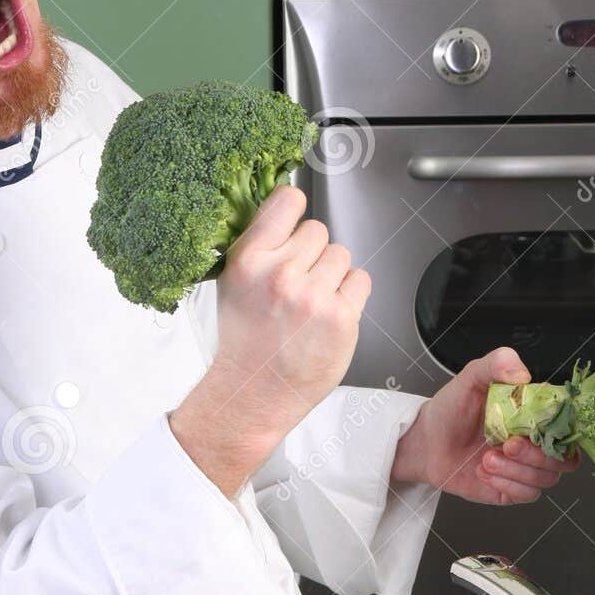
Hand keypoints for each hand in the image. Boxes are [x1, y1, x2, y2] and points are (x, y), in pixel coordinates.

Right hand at [169, 186, 370, 495]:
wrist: (254, 392)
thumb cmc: (244, 341)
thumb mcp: (233, 284)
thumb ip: (259, 246)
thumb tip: (285, 208)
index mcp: (248, 260)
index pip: (288, 201)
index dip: (294, 212)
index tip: (294, 226)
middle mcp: (280, 275)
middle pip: (318, 230)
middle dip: (312, 253)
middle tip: (298, 283)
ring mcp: (313, 297)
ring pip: (342, 255)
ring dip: (332, 275)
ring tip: (311, 302)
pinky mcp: (341, 318)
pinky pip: (360, 280)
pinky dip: (350, 295)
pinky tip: (328, 314)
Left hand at [392, 347, 576, 504]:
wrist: (425, 440)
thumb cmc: (451, 409)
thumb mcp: (471, 378)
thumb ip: (496, 363)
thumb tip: (522, 373)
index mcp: (535, 415)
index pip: (569, 425)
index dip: (562, 428)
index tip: (539, 425)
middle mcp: (535, 443)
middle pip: (565, 459)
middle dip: (538, 455)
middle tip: (508, 444)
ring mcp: (525, 468)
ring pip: (547, 479)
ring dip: (517, 471)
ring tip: (487, 459)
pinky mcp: (511, 490)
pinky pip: (527, 495)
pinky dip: (507, 485)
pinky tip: (484, 472)